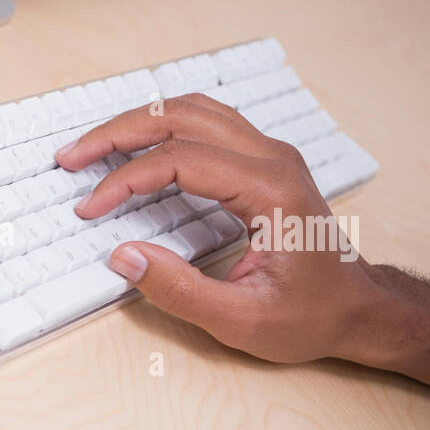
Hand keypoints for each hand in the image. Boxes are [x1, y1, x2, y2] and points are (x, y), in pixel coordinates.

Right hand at [57, 94, 375, 363]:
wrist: (357, 308)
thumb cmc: (311, 314)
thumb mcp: (242, 320)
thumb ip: (180, 291)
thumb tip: (125, 256)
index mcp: (270, 190)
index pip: (181, 161)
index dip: (125, 180)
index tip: (90, 208)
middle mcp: (273, 159)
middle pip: (183, 116)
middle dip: (119, 133)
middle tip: (73, 157)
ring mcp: (270, 155)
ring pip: (193, 110)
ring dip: (138, 123)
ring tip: (93, 148)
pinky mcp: (261, 162)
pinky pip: (205, 123)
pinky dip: (162, 128)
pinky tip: (134, 147)